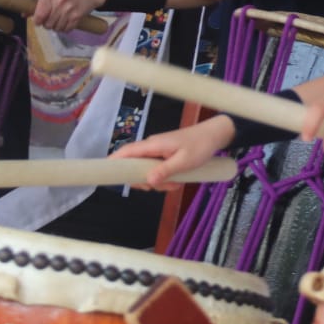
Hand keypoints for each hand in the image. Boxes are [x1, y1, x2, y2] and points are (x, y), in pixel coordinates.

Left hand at [33, 0, 105, 31]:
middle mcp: (58, 1)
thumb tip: (24, 15)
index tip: (40, 21)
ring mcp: (68, 9)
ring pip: (57, 28)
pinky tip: (68, 22)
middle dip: (49, 24)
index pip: (38, 15)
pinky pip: (67, 29)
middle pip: (47, 24)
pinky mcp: (77, 16)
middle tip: (53, 20)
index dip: (38, 20)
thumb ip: (40, 3)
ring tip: (61, 21)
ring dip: (58, 27)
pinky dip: (66, 28)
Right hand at [111, 116, 235, 188]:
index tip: (108, 175)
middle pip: (135, 167)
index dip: (113, 162)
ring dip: (159, 182)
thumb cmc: (200, 145)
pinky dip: (165, 179)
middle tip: (162, 187)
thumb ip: (166, 170)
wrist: (215, 135)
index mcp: (152, 145)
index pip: (126, 152)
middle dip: (145, 181)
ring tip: (176, 183)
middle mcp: (151, 148)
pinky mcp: (164, 157)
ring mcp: (158, 152)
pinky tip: (178, 181)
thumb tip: (148, 181)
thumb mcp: (184, 161)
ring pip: (147, 172)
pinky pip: (157, 171)